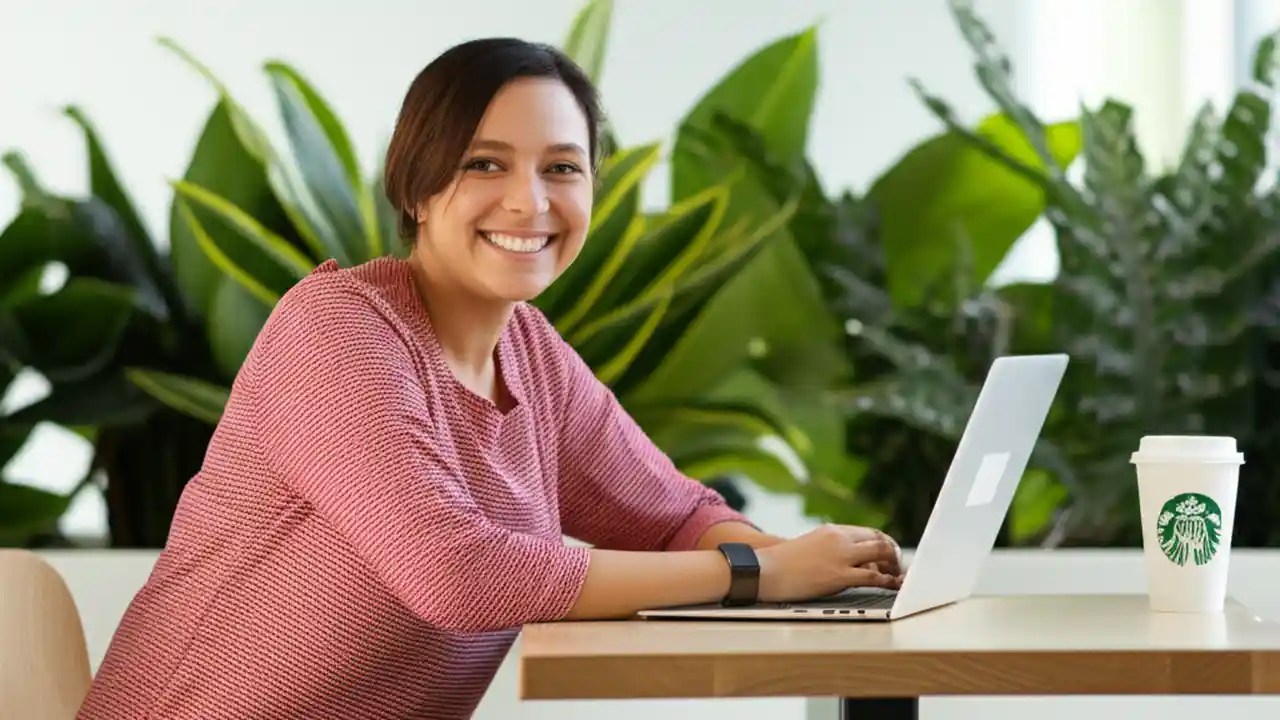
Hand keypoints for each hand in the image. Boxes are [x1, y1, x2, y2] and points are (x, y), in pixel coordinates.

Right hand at [755, 524, 902, 602]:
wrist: (765, 571)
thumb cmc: (783, 563)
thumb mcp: (810, 546)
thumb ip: (830, 549)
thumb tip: (848, 562)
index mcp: (832, 530)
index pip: (869, 532)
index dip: (884, 544)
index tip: (889, 555)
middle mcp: (840, 539)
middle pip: (879, 540)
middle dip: (893, 553)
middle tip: (897, 566)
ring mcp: (840, 556)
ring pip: (881, 554)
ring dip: (894, 565)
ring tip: (898, 576)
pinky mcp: (839, 576)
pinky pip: (873, 577)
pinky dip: (888, 581)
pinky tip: (893, 585)